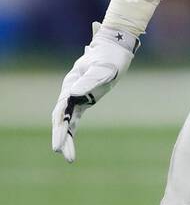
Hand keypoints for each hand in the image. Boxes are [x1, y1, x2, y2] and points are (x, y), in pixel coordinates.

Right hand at [51, 25, 138, 162]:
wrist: (115, 47)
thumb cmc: (110, 56)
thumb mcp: (102, 69)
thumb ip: (89, 81)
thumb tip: (74, 94)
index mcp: (71, 84)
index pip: (62, 109)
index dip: (60, 126)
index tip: (58, 140)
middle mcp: (70, 91)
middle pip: (61, 118)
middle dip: (60, 136)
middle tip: (60, 152)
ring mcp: (77, 97)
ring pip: (67, 121)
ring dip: (66, 138)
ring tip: (69, 158)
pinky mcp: (85, 100)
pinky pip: (75, 119)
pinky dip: (72, 132)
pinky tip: (70, 146)